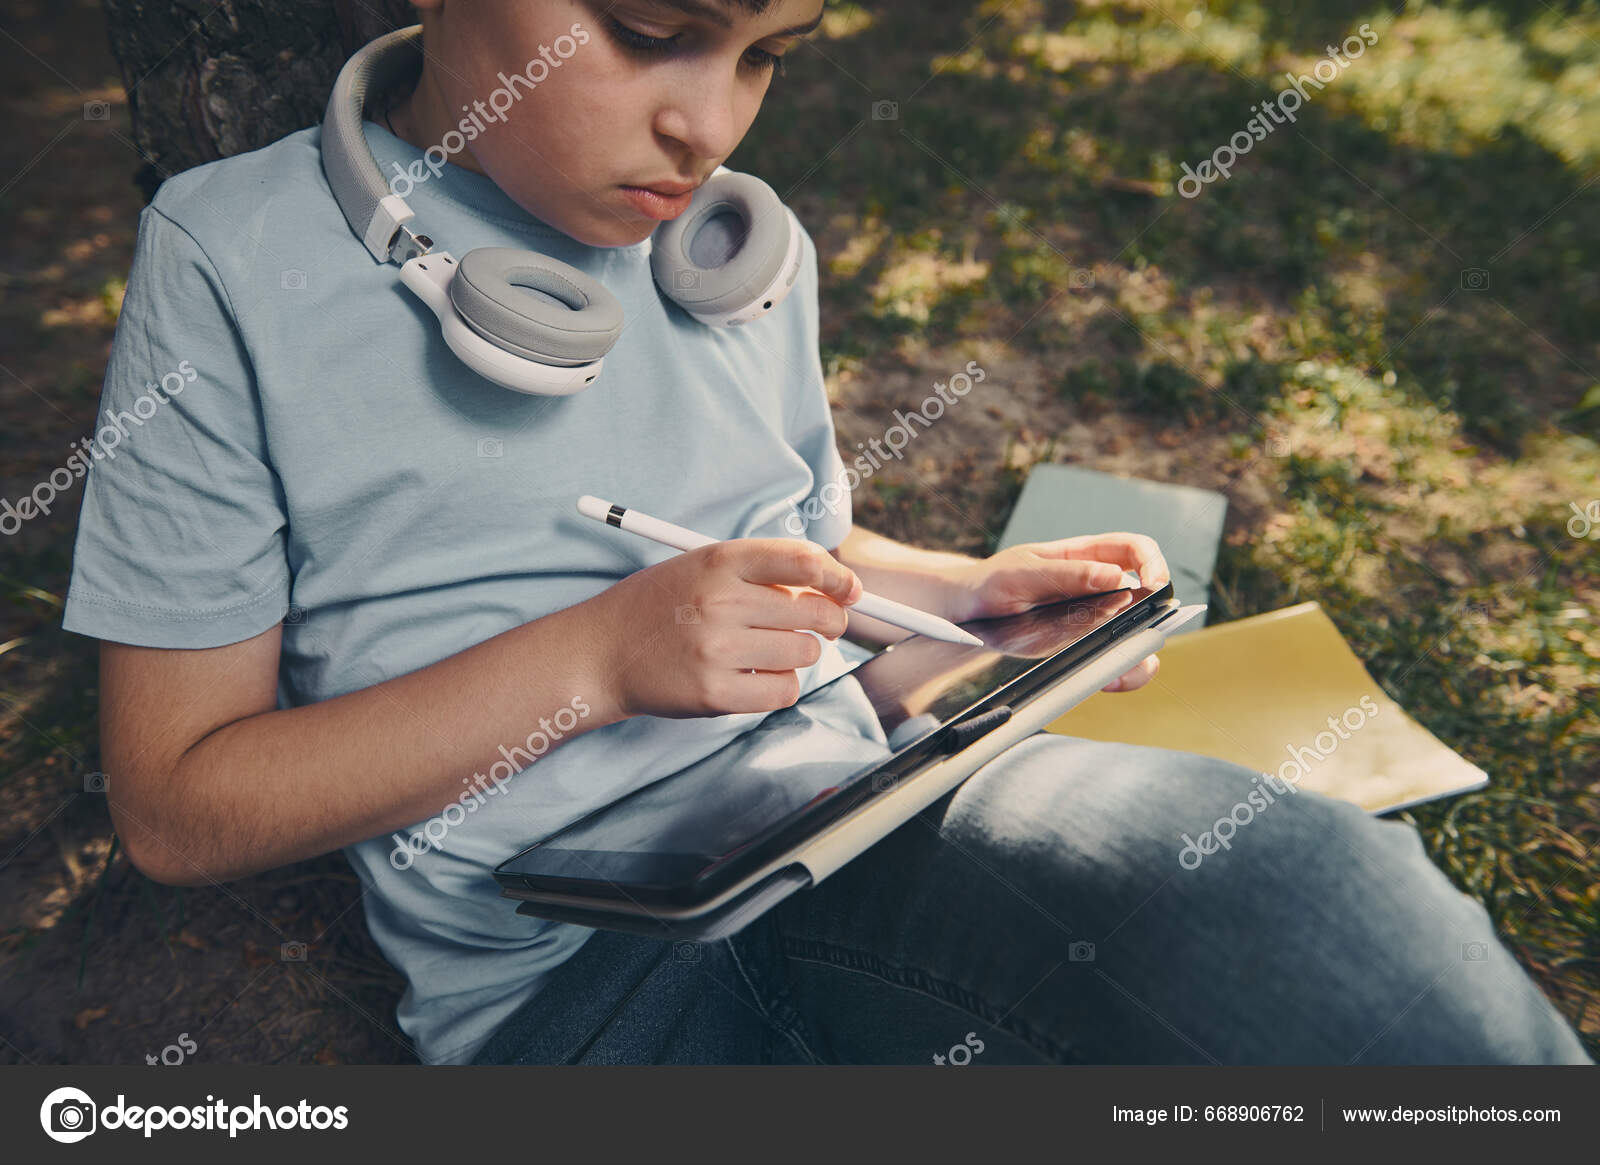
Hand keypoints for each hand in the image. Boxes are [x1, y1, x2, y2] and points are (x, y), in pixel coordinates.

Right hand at [589, 539, 861, 718]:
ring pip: (804, 653)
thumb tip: (832, 587)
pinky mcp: (714, 693)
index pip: (803, 561)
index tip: (849, 590)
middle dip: (830, 620)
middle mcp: (720, 602)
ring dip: (798, 653)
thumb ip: (760, 571)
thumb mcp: (701, 566)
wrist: (601, 653)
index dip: (838, 576)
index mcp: (719, 561)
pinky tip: (756, 675)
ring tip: (767, 649)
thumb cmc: (658, 606)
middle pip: (815, 611)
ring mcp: (717, 650)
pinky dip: (780, 685)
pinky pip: (784, 691)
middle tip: (823, 625)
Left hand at [942, 532, 1170, 693]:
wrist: (963, 611)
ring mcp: (1089, 619)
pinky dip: (1118, 672)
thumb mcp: (1022, 572)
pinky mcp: (1080, 647)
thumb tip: (1116, 577)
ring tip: (1129, 664)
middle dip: (1156, 613)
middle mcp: (1093, 587)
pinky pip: (1110, 660)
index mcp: (1083, 556)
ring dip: (1140, 650)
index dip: (1153, 562)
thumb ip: (1066, 573)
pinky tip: (1110, 679)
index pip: (1134, 549)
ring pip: (1133, 633)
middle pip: (1145, 595)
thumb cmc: (990, 582)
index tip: (1155, 584)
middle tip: (1146, 631)